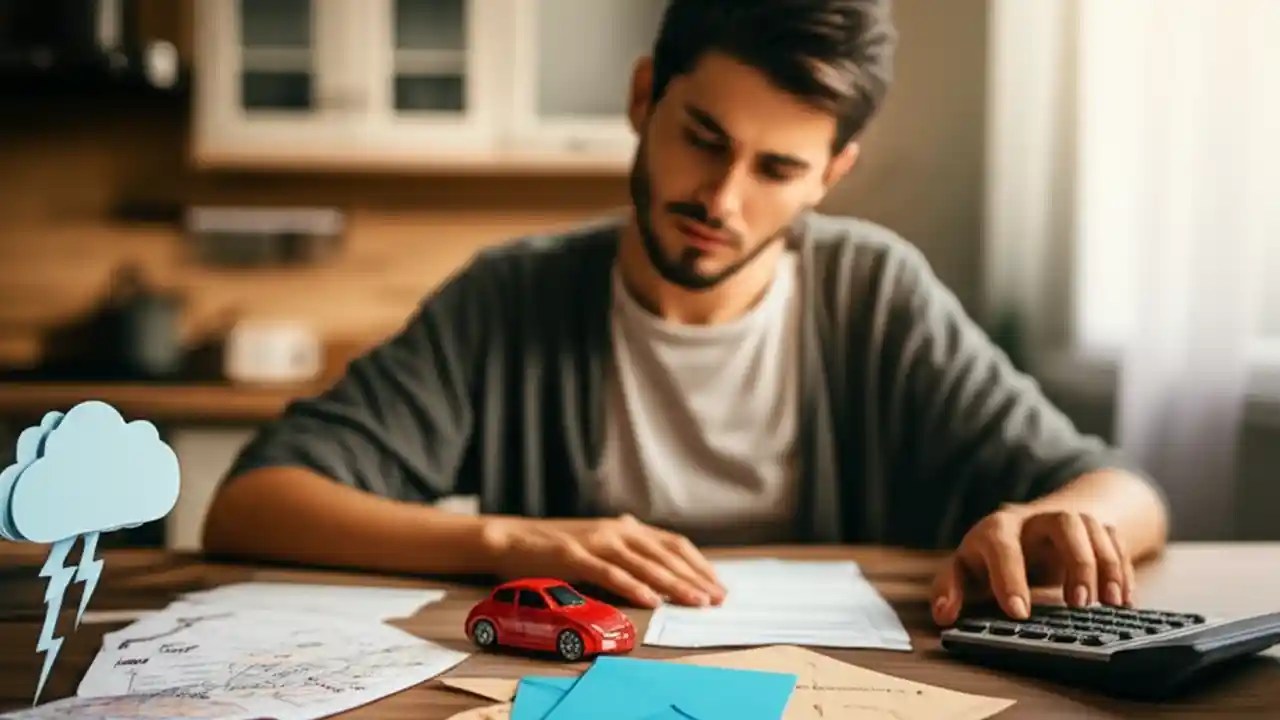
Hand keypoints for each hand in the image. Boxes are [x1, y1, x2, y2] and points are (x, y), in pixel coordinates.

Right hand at [479, 513, 726, 608]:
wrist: (511, 539)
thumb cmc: (556, 546)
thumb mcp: (598, 542)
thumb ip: (625, 551)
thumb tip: (657, 574)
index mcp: (625, 527)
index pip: (672, 543)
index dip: (697, 564)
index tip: (717, 584)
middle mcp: (617, 530)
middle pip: (666, 554)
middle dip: (695, 577)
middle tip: (717, 598)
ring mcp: (596, 542)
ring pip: (645, 564)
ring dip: (673, 584)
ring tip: (695, 601)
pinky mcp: (575, 557)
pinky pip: (611, 574)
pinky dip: (634, 587)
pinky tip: (651, 601)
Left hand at [930, 505, 1135, 625]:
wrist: (1031, 528)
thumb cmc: (991, 558)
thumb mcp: (964, 570)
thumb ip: (949, 589)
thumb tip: (943, 614)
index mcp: (996, 529)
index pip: (1002, 545)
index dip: (1009, 578)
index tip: (1019, 614)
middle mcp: (1035, 519)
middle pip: (1062, 523)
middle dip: (1075, 562)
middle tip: (1078, 605)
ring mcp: (1069, 520)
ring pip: (1094, 528)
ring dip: (1106, 564)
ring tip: (1110, 604)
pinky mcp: (1095, 530)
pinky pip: (1116, 540)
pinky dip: (1123, 568)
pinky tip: (1124, 600)